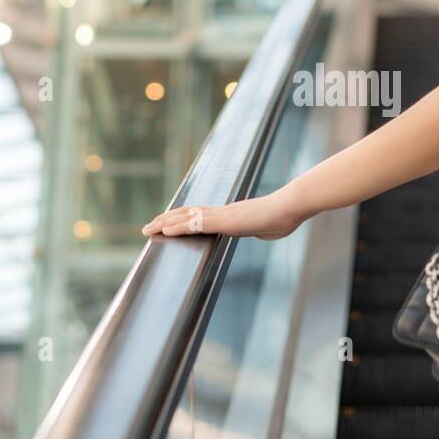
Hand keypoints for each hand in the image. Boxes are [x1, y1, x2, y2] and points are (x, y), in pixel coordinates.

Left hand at [141, 187, 307, 240]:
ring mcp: (222, 215)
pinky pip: (196, 224)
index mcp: (231, 214)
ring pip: (187, 217)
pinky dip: (178, 227)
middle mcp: (222, 211)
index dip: (182, 218)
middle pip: (188, 213)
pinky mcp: (225, 221)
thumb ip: (260, 228)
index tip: (167, 223)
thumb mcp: (268, 228)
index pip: (200, 214)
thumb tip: (265, 229)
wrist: (291, 207)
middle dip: (167, 220)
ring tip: (148, 229)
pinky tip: (165, 230)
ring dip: (165, 223)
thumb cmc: (285, 217)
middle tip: (149, 226)